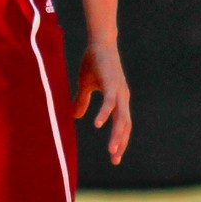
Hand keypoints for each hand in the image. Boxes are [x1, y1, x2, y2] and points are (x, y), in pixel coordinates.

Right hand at [73, 39, 131, 164]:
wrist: (99, 41)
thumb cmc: (94, 61)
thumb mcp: (85, 85)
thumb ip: (82, 101)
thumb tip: (76, 117)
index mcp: (118, 99)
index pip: (122, 124)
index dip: (119, 140)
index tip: (114, 157)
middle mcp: (122, 98)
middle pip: (125, 126)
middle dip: (120, 143)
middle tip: (114, 160)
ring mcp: (118, 91)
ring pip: (121, 118)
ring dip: (117, 135)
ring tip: (111, 150)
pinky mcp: (110, 83)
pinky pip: (109, 103)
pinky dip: (104, 115)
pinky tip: (97, 125)